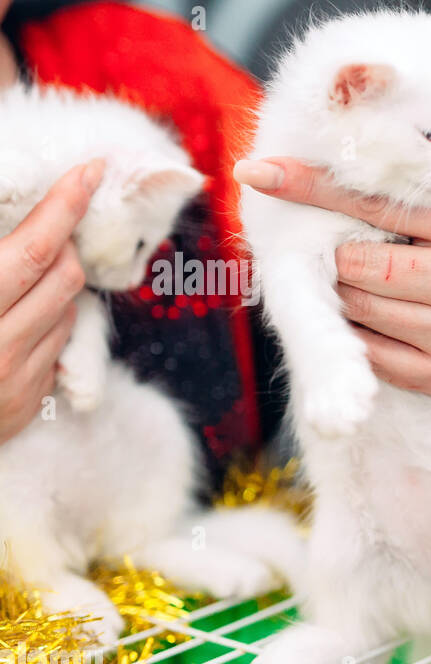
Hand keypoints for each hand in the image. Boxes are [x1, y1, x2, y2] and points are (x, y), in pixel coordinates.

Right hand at [0, 160, 101, 443]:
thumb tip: (12, 230)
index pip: (31, 250)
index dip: (65, 205)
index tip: (92, 170)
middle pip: (63, 274)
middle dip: (64, 241)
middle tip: (51, 222)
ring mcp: (18, 377)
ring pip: (68, 308)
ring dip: (56, 282)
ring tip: (21, 273)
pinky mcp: (30, 401)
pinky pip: (59, 344)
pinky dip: (49, 319)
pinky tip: (18, 315)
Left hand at [234, 157, 430, 397]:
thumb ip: (421, 200)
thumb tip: (331, 183)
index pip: (379, 203)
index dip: (315, 188)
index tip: (260, 172)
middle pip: (360, 266)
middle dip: (335, 257)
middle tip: (329, 250)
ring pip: (360, 311)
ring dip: (344, 296)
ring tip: (355, 284)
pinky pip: (375, 355)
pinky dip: (359, 335)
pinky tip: (368, 320)